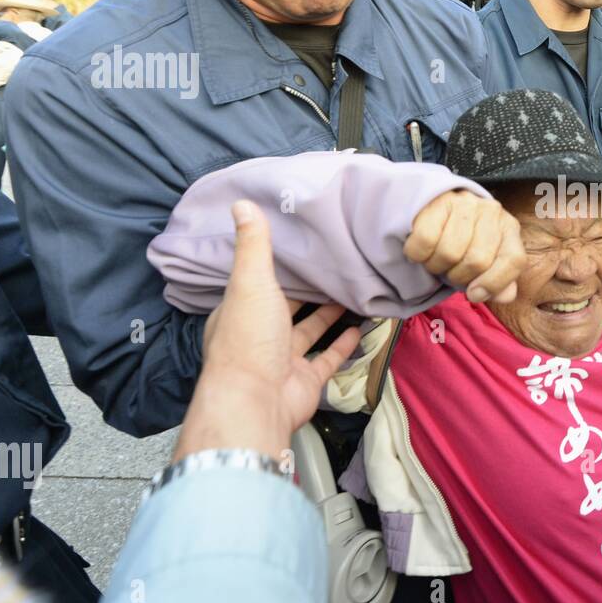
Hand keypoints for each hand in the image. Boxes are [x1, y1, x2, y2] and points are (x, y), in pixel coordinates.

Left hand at [174, 200, 361, 463]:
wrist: (257, 400)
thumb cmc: (249, 337)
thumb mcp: (251, 282)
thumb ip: (254, 245)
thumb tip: (241, 202)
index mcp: (241, 310)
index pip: (259, 282)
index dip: (279, 267)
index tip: (303, 247)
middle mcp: (260, 334)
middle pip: (287, 307)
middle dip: (307, 290)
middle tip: (334, 266)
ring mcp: (283, 359)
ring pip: (309, 331)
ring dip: (328, 314)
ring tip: (351, 291)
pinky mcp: (306, 380)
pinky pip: (327, 357)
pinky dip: (343, 343)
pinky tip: (360, 327)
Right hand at [404, 189, 525, 302]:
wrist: (437, 211)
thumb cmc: (464, 244)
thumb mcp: (486, 264)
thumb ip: (500, 283)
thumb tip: (504, 296)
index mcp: (509, 229)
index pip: (514, 260)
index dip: (494, 283)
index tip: (474, 295)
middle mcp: (492, 212)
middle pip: (477, 261)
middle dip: (458, 276)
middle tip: (450, 270)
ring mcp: (466, 204)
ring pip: (449, 253)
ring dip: (437, 266)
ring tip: (437, 259)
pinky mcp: (439, 202)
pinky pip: (426, 241)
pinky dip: (418, 255)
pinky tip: (423, 250)